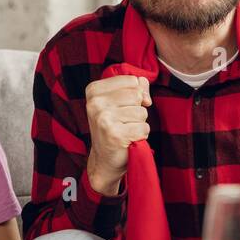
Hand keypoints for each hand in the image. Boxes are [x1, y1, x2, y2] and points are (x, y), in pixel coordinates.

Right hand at [84, 74, 150, 195]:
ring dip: (139, 123)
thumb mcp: (121, 101)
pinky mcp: (114, 135)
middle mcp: (95, 103)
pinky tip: (127, 139)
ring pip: (142, 112)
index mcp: (94, 90)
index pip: (132, 80)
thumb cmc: (115, 126)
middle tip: (124, 121)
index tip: (125, 105)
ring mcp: (103, 118)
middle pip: (137, 95)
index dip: (136, 93)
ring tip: (125, 130)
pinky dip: (140, 135)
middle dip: (137, 109)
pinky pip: (144, 128)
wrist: (105, 158)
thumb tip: (145, 91)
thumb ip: (136, 87)